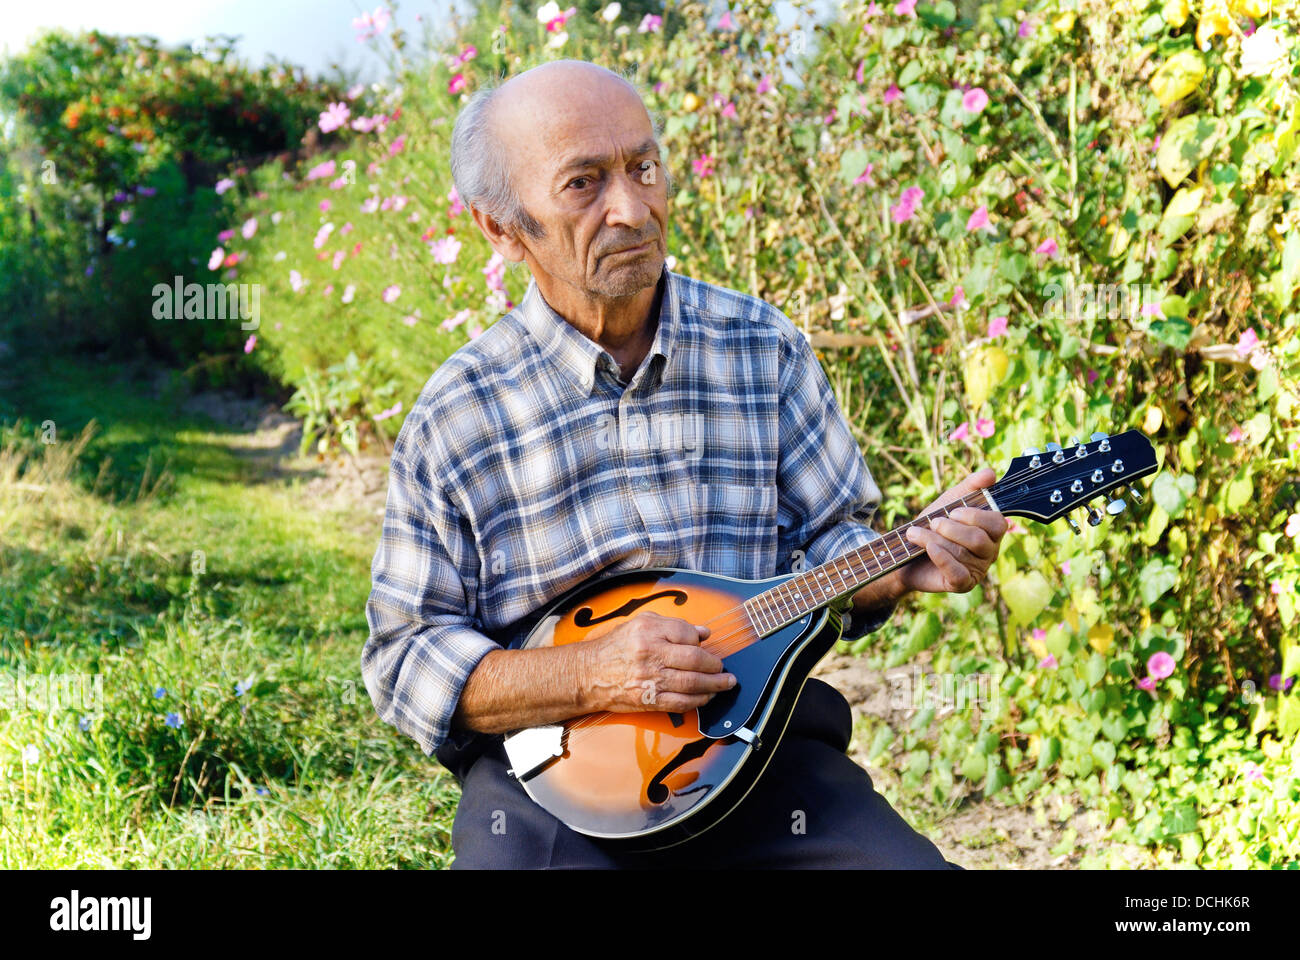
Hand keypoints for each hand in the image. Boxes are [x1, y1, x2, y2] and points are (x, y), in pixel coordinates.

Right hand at [581, 612, 736, 712]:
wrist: (590, 674)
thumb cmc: (615, 648)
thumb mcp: (640, 624)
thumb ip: (673, 626)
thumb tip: (703, 633)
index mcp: (648, 631)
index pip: (686, 634)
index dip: (700, 641)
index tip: (705, 646)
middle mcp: (650, 654)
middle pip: (694, 660)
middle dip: (715, 666)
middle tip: (724, 669)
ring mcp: (650, 679)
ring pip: (692, 683)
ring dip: (714, 685)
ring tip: (725, 683)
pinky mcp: (649, 700)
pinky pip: (681, 703)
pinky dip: (699, 701)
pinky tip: (707, 696)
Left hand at [900, 467, 1007, 593]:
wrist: (904, 554)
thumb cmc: (932, 527)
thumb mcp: (948, 502)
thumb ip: (969, 487)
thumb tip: (990, 473)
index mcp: (991, 531)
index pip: (997, 523)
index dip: (975, 516)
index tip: (953, 511)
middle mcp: (989, 552)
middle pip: (979, 540)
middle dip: (951, 529)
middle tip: (933, 522)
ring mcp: (977, 570)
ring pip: (963, 554)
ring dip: (935, 539)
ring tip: (915, 532)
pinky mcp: (962, 584)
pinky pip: (958, 573)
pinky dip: (942, 558)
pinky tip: (929, 548)